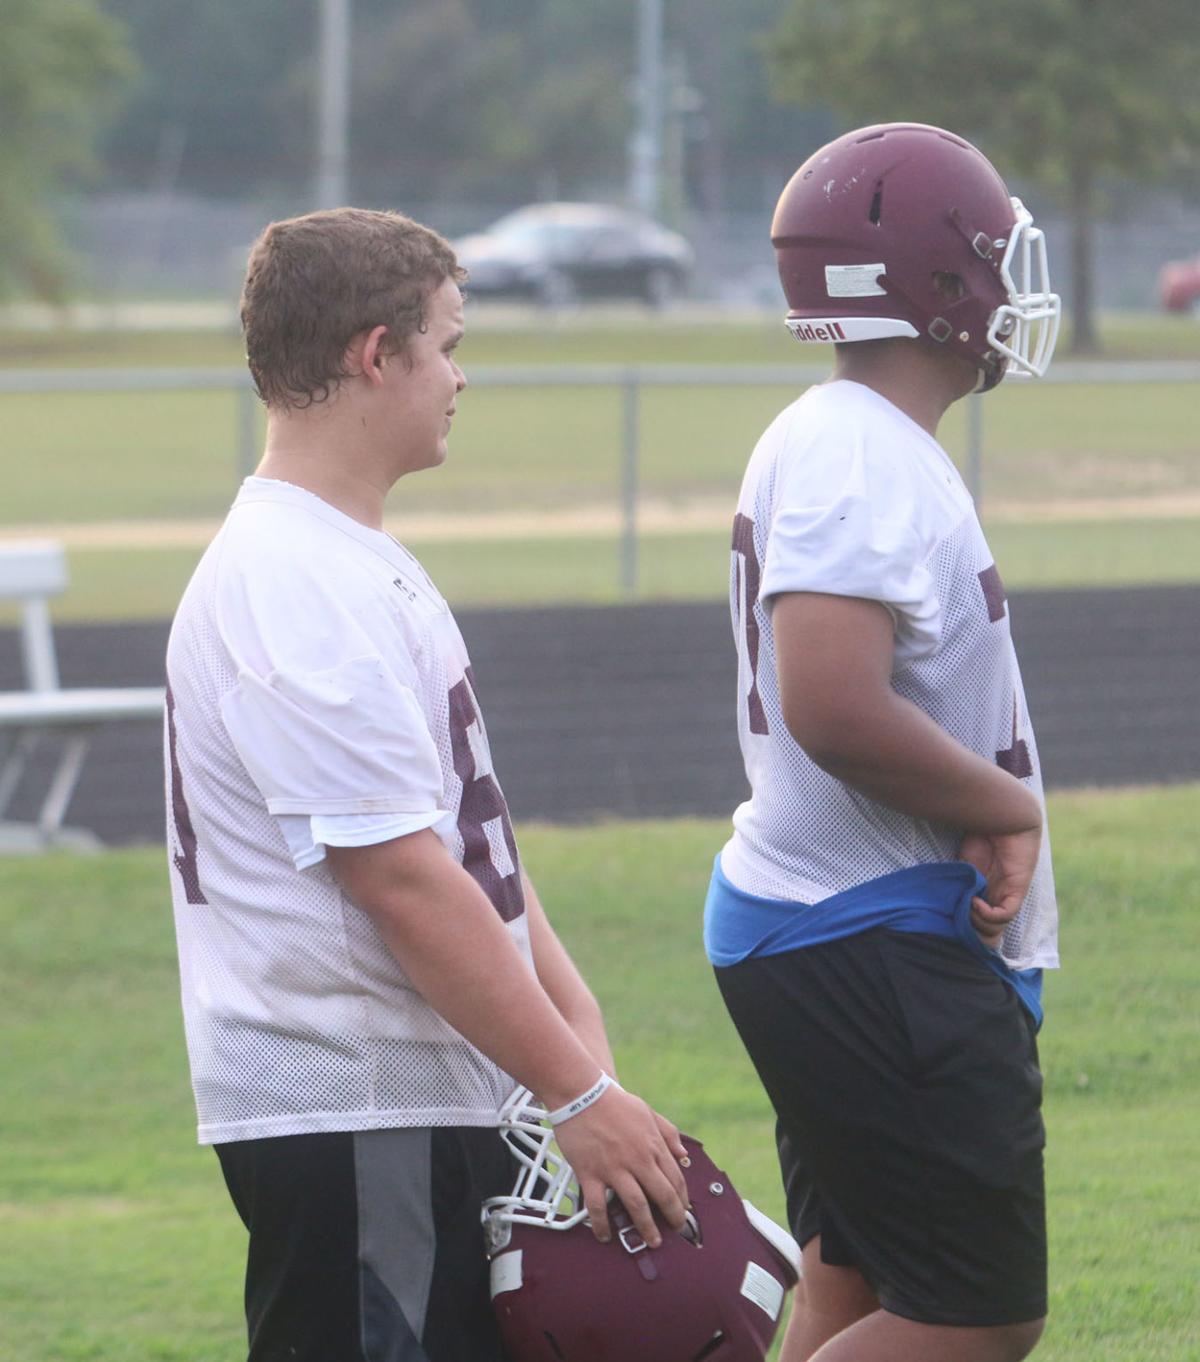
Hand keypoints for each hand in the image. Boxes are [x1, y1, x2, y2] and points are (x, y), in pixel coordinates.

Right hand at [553, 1087, 688, 1246]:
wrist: (581, 1093)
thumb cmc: (614, 1101)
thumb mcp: (647, 1111)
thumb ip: (668, 1132)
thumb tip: (683, 1155)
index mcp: (652, 1145)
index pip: (675, 1178)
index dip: (682, 1198)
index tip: (684, 1210)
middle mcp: (637, 1159)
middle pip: (662, 1195)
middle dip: (673, 1217)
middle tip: (677, 1231)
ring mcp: (614, 1168)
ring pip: (637, 1205)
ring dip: (646, 1228)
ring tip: (652, 1241)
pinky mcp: (591, 1173)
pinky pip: (598, 1206)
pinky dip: (602, 1225)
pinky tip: (606, 1236)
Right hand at [959, 824, 1041, 949]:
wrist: (1002, 813)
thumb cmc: (981, 832)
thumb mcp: (963, 863)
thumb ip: (958, 883)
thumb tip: (944, 903)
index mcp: (987, 892)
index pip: (983, 926)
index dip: (968, 931)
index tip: (952, 925)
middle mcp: (998, 897)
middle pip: (989, 933)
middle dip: (972, 934)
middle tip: (957, 922)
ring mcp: (1008, 894)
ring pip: (997, 928)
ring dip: (977, 925)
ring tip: (965, 909)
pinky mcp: (1017, 888)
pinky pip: (1005, 914)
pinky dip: (988, 914)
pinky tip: (975, 901)